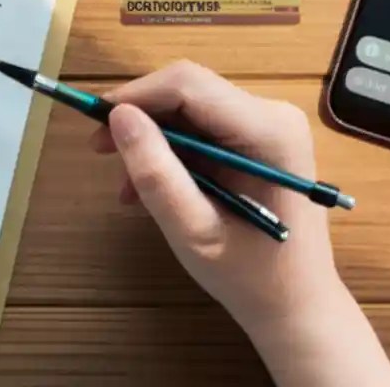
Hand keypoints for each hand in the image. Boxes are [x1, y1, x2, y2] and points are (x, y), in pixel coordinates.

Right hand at [93, 62, 389, 386]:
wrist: (296, 304)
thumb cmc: (251, 275)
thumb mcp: (193, 230)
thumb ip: (156, 173)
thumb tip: (118, 117)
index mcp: (269, 131)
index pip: (189, 84)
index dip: (136, 94)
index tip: (93, 120)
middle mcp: (272, 115)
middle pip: (188, 92)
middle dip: (140, 118)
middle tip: (98, 151)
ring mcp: (267, 126)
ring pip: (189, 109)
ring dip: (151, 140)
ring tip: (127, 186)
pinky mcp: (257, 140)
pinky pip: (201, 129)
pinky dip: (170, 152)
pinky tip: (151, 188)